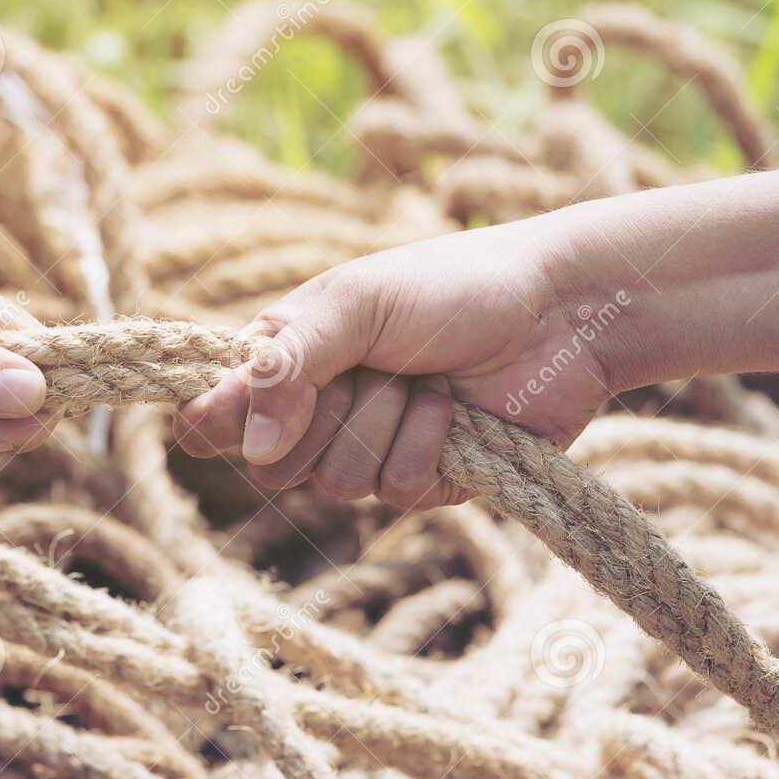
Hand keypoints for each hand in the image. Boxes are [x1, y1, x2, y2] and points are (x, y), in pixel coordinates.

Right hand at [173, 217, 611, 509]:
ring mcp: (371, 450)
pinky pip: (397, 493)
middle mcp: (320, 412)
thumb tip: (250, 451)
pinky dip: (430, 446)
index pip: (219, 414)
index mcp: (289, 360)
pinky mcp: (425, 482)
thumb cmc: (452, 285)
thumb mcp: (354, 303)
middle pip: (272, 466)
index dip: (217, 423)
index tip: (218, 422)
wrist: (560, 310)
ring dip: (387, 424)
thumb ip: (287, 367)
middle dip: (321, 418)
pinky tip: (456, 410)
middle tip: (365, 370)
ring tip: (426, 378)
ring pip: (337, 483)